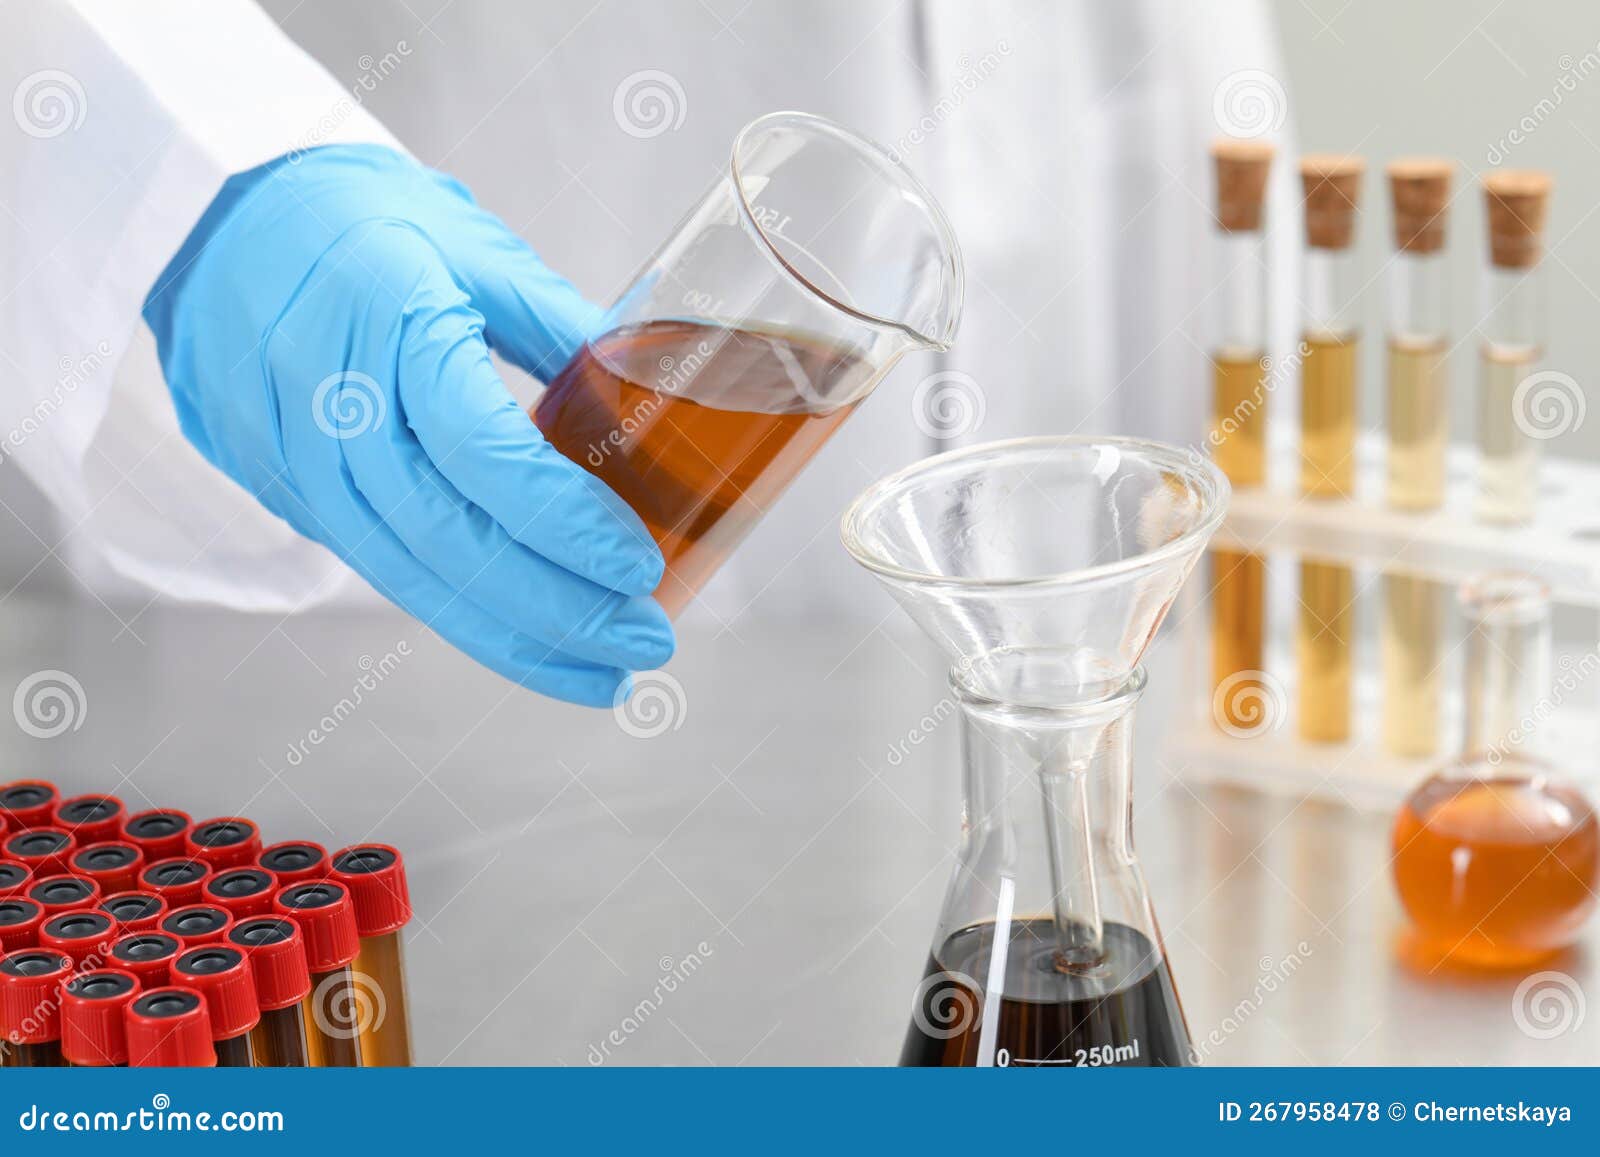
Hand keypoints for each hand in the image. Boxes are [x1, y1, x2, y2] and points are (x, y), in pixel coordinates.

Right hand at [143, 145, 671, 705]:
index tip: (639, 566)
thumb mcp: (472, 244)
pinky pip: (383, 569)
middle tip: (645, 640)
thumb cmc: (358, 218)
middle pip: (451, 542)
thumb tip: (659, 384)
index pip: (486, 455)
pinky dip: (462, 615)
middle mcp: (332, 410)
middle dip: (559, 607)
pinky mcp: (286, 496)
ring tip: (602, 670)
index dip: (566, 524)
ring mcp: (297, 463)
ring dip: (515, 639)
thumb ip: (561, 324)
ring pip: (412, 579)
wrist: (215, 220)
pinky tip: (527, 639)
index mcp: (392, 326)